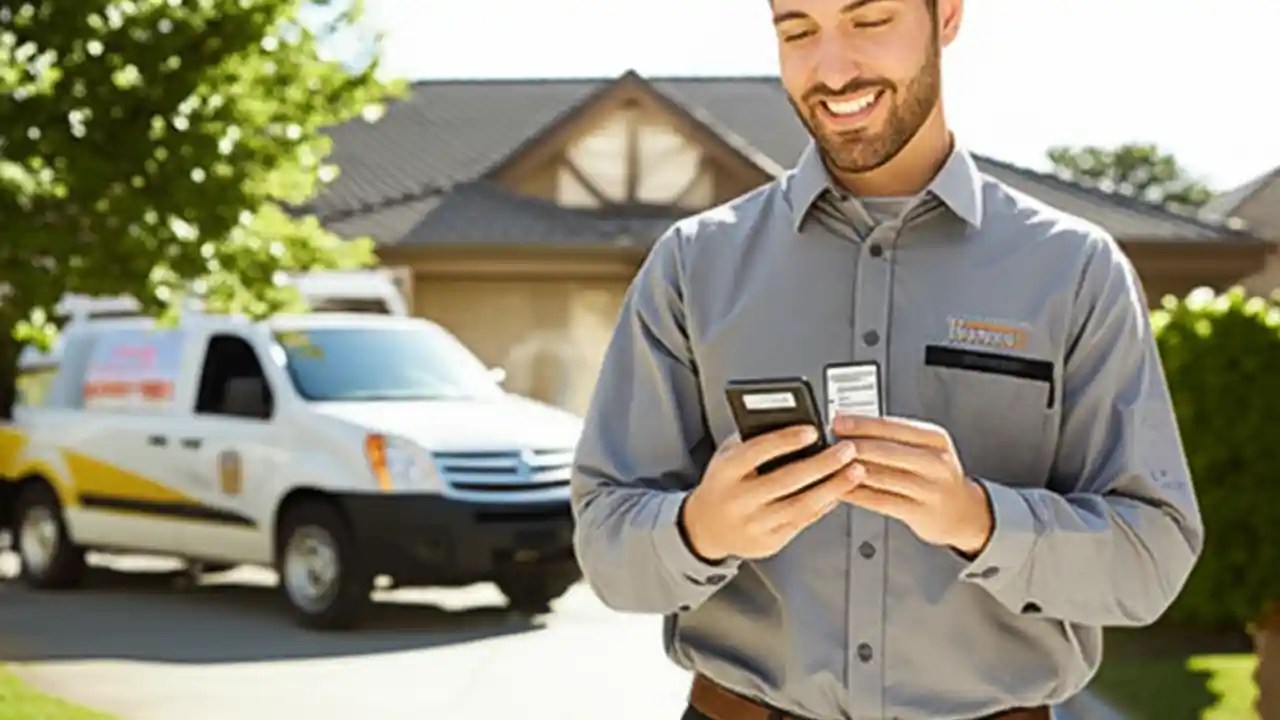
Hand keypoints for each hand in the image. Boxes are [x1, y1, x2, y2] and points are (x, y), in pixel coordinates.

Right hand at [681, 426, 865, 561]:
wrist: (705, 528)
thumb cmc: (722, 485)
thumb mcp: (726, 455)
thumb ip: (753, 440)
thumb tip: (794, 422)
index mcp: (725, 472)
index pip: (757, 452)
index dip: (786, 440)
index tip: (812, 430)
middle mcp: (739, 500)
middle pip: (787, 480)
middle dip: (822, 464)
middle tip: (846, 450)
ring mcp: (754, 524)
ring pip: (801, 505)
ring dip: (833, 487)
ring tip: (855, 471)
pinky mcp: (769, 542)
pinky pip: (803, 522)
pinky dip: (825, 505)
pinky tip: (839, 492)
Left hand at [832, 414, 992, 556]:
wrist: (964, 512)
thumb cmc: (936, 475)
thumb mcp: (926, 448)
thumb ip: (894, 437)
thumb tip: (852, 425)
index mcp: (935, 438)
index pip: (893, 426)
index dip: (862, 423)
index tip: (838, 421)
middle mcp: (935, 462)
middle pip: (886, 450)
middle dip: (853, 445)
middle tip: (829, 443)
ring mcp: (929, 489)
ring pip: (882, 476)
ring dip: (851, 471)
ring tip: (830, 465)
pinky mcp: (919, 512)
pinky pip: (880, 501)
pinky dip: (857, 494)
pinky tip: (841, 489)